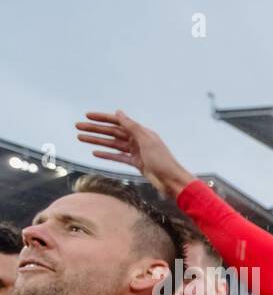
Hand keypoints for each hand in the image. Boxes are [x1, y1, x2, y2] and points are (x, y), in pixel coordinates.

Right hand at [75, 111, 196, 197]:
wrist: (172, 181)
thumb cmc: (162, 161)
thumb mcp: (146, 140)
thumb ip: (131, 126)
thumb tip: (118, 112)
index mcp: (141, 132)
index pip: (118, 122)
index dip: (102, 118)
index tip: (87, 116)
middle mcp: (138, 140)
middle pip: (112, 132)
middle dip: (95, 129)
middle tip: (78, 127)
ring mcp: (137, 152)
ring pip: (113, 144)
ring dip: (97, 141)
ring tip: (81, 138)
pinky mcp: (137, 163)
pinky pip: (119, 157)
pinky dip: (107, 154)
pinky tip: (95, 153)